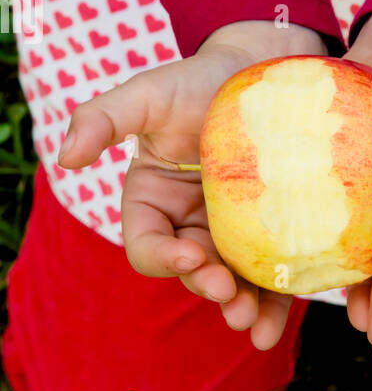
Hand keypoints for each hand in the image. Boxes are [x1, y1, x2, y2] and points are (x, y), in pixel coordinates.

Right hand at [58, 20, 328, 349]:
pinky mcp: (273, 236)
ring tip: (255, 321)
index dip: (162, 257)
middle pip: (192, 272)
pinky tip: (286, 317)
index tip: (190, 255)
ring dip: (242, 307)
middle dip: (208, 288)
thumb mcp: (148, 93)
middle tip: (229, 294)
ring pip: (233, 283)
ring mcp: (232, 235)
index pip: (147, 245)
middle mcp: (189, 226)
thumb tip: (66, 158)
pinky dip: (279, 300)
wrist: (264, 69)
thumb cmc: (200, 81)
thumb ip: (103, 118)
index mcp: (152, 203)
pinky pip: (273, 274)